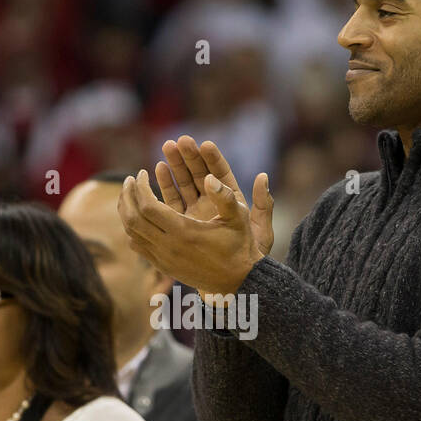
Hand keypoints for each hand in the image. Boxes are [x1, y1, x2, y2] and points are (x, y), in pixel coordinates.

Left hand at [119, 168, 265, 296]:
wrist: (236, 281)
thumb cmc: (239, 246)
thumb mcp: (238, 218)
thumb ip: (224, 196)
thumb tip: (209, 177)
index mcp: (184, 232)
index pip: (148, 206)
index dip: (141, 187)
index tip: (142, 172)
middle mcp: (169, 247)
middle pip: (133, 218)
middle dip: (128, 195)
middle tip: (130, 179)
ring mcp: (163, 259)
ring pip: (131, 232)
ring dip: (126, 211)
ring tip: (130, 194)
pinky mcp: (163, 266)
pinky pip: (137, 245)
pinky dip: (132, 228)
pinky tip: (137, 215)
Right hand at [156, 137, 274, 256]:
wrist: (233, 279)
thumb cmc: (250, 255)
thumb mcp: (261, 230)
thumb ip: (263, 205)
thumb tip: (264, 177)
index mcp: (232, 201)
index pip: (222, 174)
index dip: (213, 159)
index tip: (205, 144)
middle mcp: (213, 203)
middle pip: (199, 174)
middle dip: (190, 157)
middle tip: (180, 141)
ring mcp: (196, 211)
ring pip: (184, 184)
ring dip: (175, 166)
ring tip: (166, 148)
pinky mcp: (182, 221)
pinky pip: (172, 200)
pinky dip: (164, 185)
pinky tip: (157, 170)